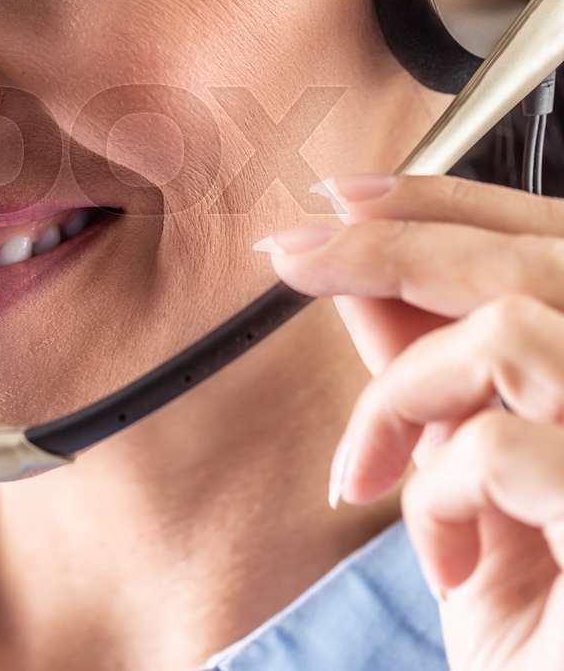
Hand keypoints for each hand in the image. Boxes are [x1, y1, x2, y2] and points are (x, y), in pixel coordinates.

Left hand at [256, 173, 563, 670]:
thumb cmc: (544, 634)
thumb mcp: (471, 486)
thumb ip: (437, 378)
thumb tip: (364, 279)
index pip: (557, 244)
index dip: (454, 202)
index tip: (344, 196)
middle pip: (536, 266)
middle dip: (389, 246)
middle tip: (287, 253)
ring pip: (514, 334)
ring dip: (410, 395)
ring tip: (375, 474)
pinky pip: (500, 448)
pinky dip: (438, 493)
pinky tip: (442, 560)